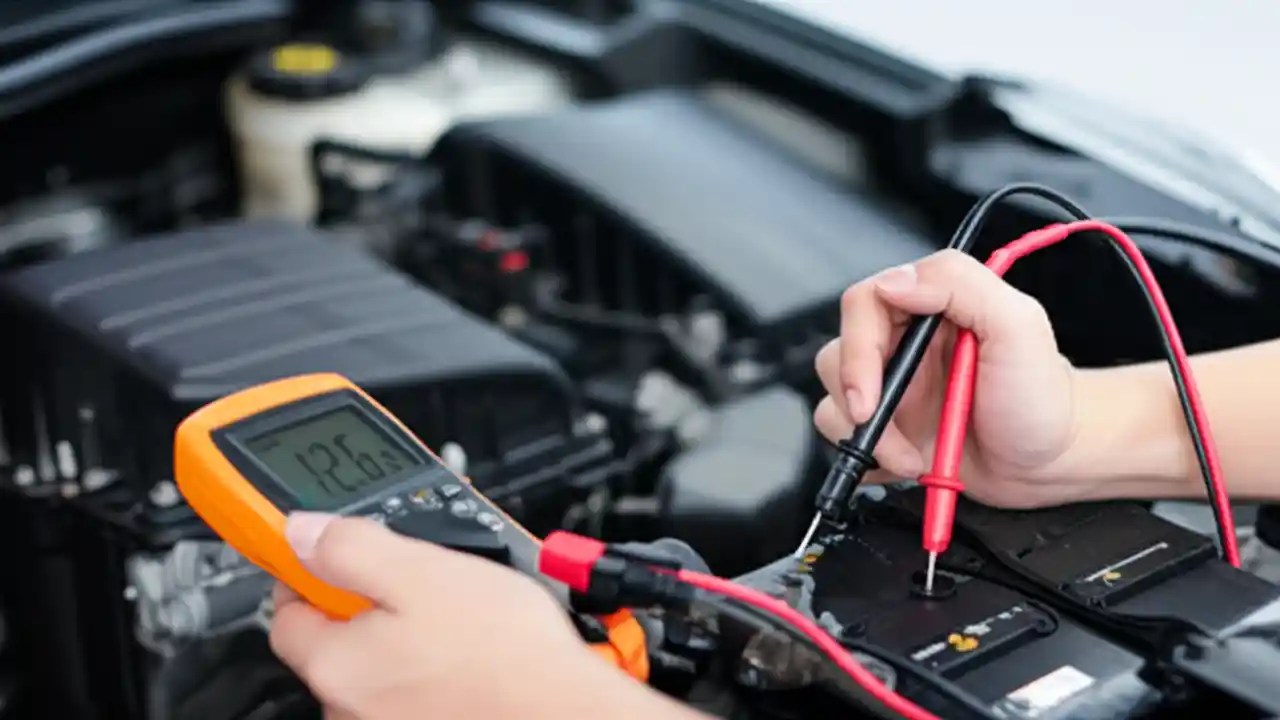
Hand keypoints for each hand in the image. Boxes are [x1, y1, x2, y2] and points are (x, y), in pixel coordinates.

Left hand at [269, 513, 702, 719]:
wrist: (563, 710)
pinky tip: (469, 655)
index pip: (285, 609)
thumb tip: (302, 531)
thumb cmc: (504, 654)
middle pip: (336, 641)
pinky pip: (413, 693)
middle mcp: (348, 706)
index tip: (327, 550)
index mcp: (335, 661)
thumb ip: (351, 546)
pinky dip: (431, 672)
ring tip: (457, 617)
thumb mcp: (424, 569)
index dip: (308, 570)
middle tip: (417, 578)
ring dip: (404, 640)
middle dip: (368, 605)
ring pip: (379, 669)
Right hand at [814, 249, 1089, 508]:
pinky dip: (867, 460)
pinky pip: (848, 441)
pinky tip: (902, 466)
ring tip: (912, 459)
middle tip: (890, 435)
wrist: (1053, 463)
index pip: (863, 305)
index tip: (870, 393)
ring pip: (835, 402)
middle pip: (839, 356)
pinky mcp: (888, 431)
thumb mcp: (1018, 325)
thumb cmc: (1042, 396)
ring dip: (869, 440)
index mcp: (928, 308)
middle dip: (857, 404)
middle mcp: (903, 345)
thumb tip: (894, 282)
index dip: (857, 349)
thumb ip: (960, 286)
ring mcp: (893, 391)